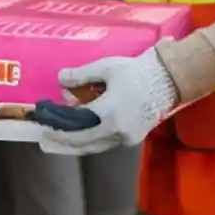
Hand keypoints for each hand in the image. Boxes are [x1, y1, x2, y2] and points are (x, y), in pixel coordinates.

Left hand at [38, 47, 179, 154]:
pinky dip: (93, 139)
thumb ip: (80, 76)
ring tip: (61, 141)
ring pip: (95, 146)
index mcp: (108, 114)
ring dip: (77, 143)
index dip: (59, 128)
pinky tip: (82, 134)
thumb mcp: (105, 69)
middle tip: (48, 140)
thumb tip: (60, 79)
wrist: (169, 79)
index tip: (45, 127)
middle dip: (64, 141)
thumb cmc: (137, 72)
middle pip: (83, 142)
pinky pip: (107, 143)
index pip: (76, 126)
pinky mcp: (133, 138)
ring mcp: (127, 137)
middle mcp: (117, 131)